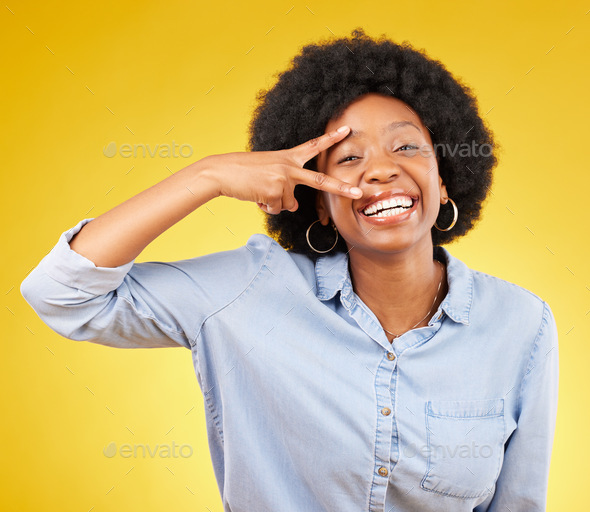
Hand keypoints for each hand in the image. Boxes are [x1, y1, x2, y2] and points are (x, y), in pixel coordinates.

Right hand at [202, 126, 361, 213]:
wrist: (221, 172)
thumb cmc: (244, 172)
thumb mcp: (269, 173)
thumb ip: (286, 187)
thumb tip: (295, 205)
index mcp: (288, 157)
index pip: (313, 146)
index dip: (331, 139)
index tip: (347, 129)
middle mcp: (289, 167)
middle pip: (320, 180)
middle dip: (341, 188)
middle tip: (359, 192)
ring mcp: (283, 179)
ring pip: (289, 204)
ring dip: (274, 203)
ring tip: (259, 190)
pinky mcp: (274, 192)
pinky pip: (276, 209)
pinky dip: (265, 207)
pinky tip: (255, 196)